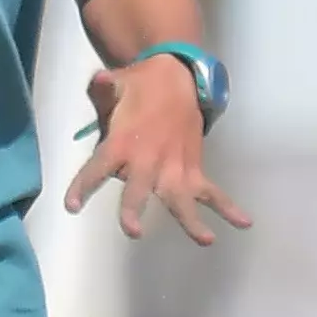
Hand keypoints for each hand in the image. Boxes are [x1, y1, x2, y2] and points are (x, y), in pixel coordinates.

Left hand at [62, 53, 250, 245]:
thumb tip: (97, 81)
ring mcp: (175, 167)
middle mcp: (149, 159)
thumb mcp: (116, 84)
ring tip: (205, 240)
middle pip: (138, 190)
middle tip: (133, 230)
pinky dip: (228, 206)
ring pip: (181, 199)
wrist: (177, 76)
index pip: (98, 167)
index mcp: (123, 142)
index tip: (72, 206)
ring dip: (192, 220)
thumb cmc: (140, 85)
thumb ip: (102, 90)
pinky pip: (212, 191)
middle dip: (135, 208)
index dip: (83, 186)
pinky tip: (244, 222)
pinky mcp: (194, 168)